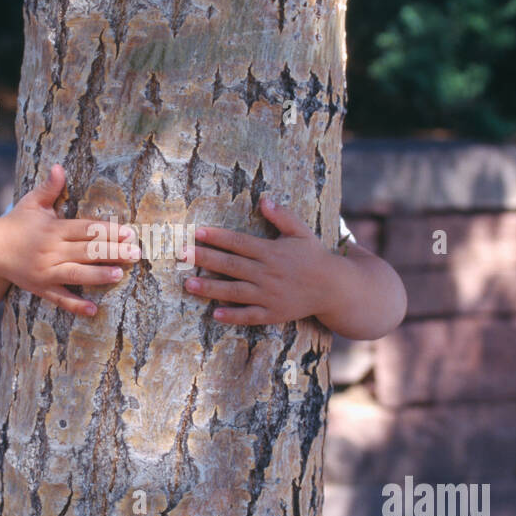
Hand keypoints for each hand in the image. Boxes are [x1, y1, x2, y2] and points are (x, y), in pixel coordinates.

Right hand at [0, 164, 138, 315]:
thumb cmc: (15, 223)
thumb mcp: (31, 203)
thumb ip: (49, 187)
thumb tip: (59, 167)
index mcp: (53, 230)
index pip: (86, 229)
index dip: (108, 231)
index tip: (129, 232)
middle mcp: (51, 251)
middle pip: (86, 251)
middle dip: (112, 252)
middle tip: (136, 253)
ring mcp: (45, 272)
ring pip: (76, 274)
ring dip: (98, 275)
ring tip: (119, 275)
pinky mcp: (41, 288)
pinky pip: (60, 298)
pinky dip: (75, 305)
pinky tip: (93, 310)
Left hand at [182, 196, 335, 325]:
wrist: (334, 288)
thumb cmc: (314, 257)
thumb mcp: (301, 232)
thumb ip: (282, 216)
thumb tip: (263, 199)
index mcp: (271, 252)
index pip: (238, 243)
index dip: (216, 237)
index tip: (196, 232)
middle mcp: (267, 273)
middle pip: (230, 265)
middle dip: (204, 258)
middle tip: (181, 254)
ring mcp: (269, 295)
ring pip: (234, 291)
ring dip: (210, 288)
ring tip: (188, 283)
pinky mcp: (273, 313)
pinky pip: (249, 316)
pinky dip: (233, 316)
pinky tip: (214, 314)